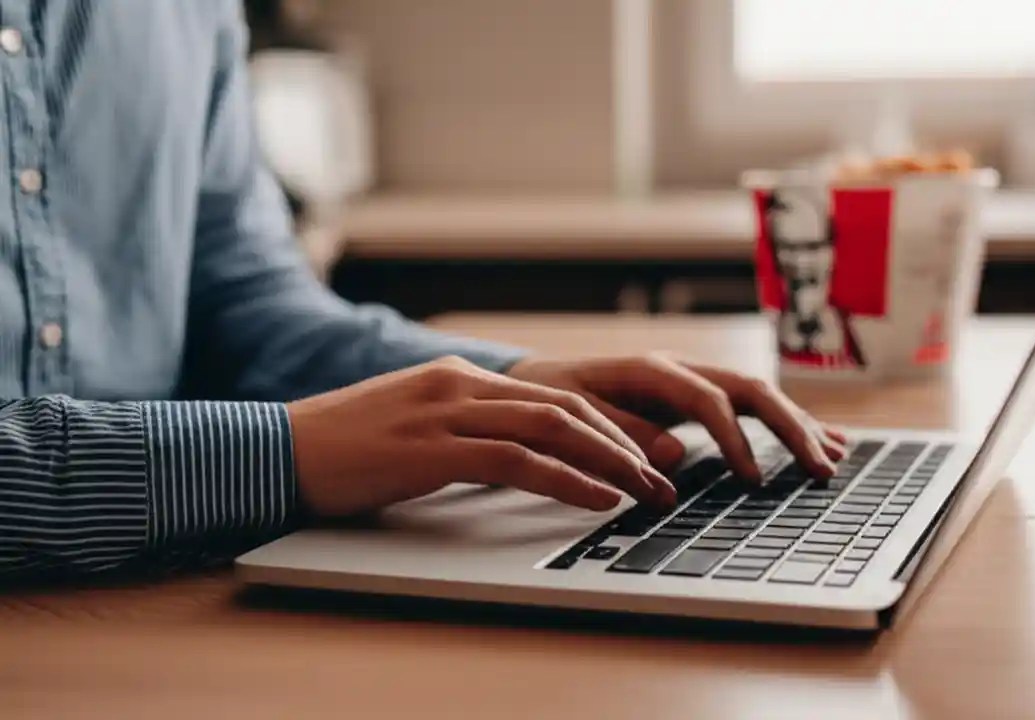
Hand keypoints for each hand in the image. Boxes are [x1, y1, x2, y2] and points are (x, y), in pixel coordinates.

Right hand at [287, 356, 676, 517]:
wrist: (274, 451)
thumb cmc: (341, 450)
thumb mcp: (413, 429)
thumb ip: (464, 433)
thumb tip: (516, 460)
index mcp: (459, 377)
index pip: (554, 398)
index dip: (608, 429)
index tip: (642, 459)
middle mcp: (460, 384)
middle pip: (567, 408)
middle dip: (624, 446)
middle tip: (662, 479)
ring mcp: (446, 411)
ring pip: (553, 429)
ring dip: (610, 464)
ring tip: (646, 493)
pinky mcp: (431, 448)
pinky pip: (517, 461)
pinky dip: (567, 480)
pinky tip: (598, 499)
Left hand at [507, 354, 845, 482]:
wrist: (536, 383)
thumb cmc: (548, 401)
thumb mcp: (572, 418)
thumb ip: (621, 432)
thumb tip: (675, 455)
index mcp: (650, 370)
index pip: (708, 399)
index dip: (736, 438)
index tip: (754, 480)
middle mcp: (680, 369)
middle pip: (750, 390)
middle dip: (790, 428)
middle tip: (820, 468)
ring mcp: (694, 381)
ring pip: (760, 397)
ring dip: (799, 426)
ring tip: (837, 457)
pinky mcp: (699, 398)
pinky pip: (752, 409)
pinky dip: (787, 427)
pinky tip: (824, 442)